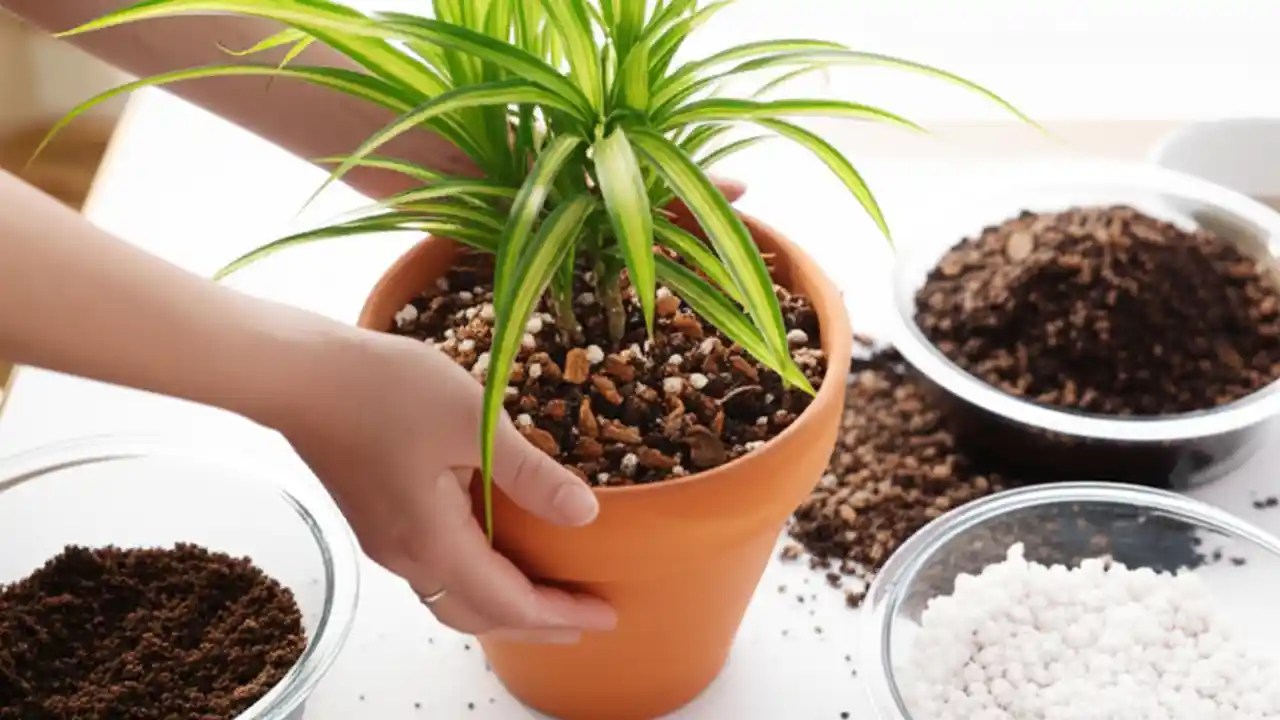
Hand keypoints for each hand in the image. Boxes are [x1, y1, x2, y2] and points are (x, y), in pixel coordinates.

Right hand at [267, 176, 745, 644]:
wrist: (299, 375)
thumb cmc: (382, 389)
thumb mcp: (473, 421)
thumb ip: (530, 473)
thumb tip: (584, 514)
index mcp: (433, 540)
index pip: (508, 602)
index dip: (560, 614)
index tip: (606, 614)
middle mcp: (407, 556)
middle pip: (480, 615)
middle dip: (537, 624)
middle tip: (586, 619)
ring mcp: (387, 541)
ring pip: (453, 598)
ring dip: (504, 607)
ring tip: (547, 598)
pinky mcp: (377, 521)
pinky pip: (435, 572)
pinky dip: (476, 581)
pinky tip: (495, 556)